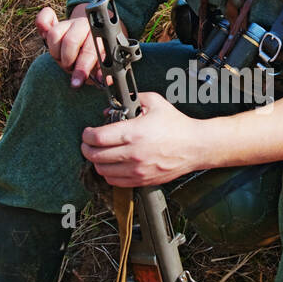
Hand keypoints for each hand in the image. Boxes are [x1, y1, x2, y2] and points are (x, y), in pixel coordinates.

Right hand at [35, 4, 127, 88]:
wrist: (94, 37)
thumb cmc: (98, 55)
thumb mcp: (103, 64)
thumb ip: (103, 72)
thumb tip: (101, 80)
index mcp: (99, 35)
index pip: (89, 50)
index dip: (82, 68)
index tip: (77, 82)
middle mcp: (84, 25)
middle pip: (70, 41)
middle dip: (68, 61)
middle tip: (70, 68)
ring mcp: (68, 22)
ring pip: (54, 34)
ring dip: (56, 52)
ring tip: (63, 58)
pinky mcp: (54, 22)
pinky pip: (43, 20)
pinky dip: (41, 25)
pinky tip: (45, 36)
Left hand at [81, 90, 202, 186]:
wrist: (196, 146)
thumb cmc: (177, 125)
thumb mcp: (155, 102)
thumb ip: (131, 100)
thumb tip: (109, 109)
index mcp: (133, 132)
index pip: (97, 137)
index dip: (86, 134)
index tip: (87, 132)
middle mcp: (133, 153)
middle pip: (95, 155)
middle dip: (86, 148)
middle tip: (88, 143)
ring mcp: (137, 170)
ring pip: (102, 170)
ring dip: (96, 162)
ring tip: (99, 154)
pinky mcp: (142, 180)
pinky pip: (115, 181)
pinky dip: (108, 174)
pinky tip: (111, 165)